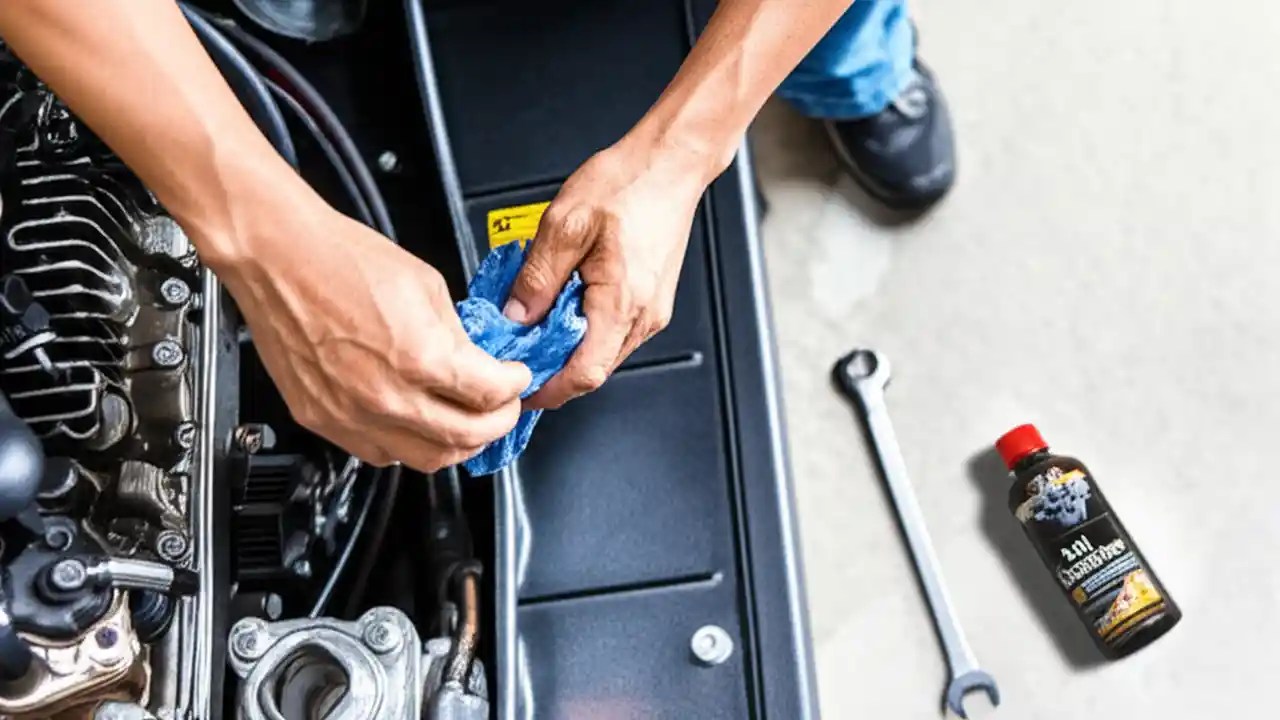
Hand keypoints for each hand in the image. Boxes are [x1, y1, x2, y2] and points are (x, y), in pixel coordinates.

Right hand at [210, 201, 531, 471]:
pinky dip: (408, 447)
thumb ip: (456, 333)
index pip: (490, 394)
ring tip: (467, 426)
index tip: (515, 379)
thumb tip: (474, 358)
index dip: (513, 386)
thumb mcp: (426, 285)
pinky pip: (379, 454)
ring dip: (456, 445)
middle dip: (497, 423)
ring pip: (425, 459)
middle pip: (465, 438)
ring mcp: (352, 415)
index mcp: (421, 358)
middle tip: (504, 409)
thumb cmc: (339, 259)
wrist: (277, 258)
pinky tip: (417, 428)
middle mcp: (387, 397)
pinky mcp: (323, 420)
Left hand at [504, 135, 713, 408]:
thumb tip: (517, 316)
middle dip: (553, 370)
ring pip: (603, 352)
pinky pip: (613, 331)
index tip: (521, 391)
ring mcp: (652, 310)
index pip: (584, 373)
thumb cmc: (631, 182)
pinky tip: (564, 308)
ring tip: (536, 329)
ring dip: (569, 349)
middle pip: (593, 369)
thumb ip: (537, 276)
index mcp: (621, 301)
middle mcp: (643, 315)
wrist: (672, 162)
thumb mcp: (565, 223)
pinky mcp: (651, 299)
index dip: (549, 389)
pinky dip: (585, 331)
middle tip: (518, 357)